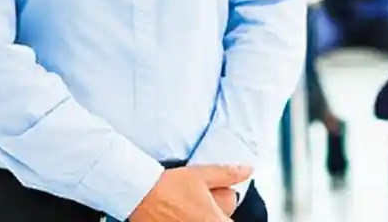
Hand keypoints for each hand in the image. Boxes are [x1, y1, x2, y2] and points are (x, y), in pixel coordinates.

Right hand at [129, 165, 250, 221]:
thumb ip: (228, 173)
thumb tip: (248, 170)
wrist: (139, 194)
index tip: (221, 210)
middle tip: (202, 206)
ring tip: (189, 210)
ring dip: (203, 218)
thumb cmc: (169, 185)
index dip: (226, 216)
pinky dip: (187, 221)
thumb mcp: (201, 174)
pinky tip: (180, 215)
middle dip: (217, 216)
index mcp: (213, 219)